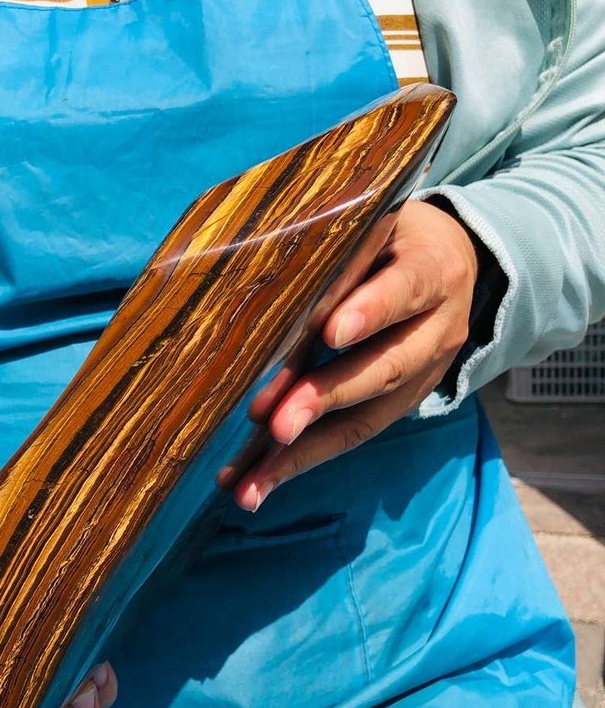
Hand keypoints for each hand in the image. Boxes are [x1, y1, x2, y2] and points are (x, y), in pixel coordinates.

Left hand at [224, 199, 478, 510]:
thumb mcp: (381, 223)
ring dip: (304, 453)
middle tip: (276, 424)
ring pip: (366, 419)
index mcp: (432, 271)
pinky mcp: (400, 405)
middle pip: (385, 368)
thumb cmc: (394, 238)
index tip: (330, 331)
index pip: (405, 289)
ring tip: (252, 484)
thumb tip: (263, 274)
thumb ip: (341, 247)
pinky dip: (302, 461)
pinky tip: (256, 483)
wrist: (456, 264)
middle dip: (326, 398)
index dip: (370, 311)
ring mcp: (421, 375)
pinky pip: (352, 436)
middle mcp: (436, 330)